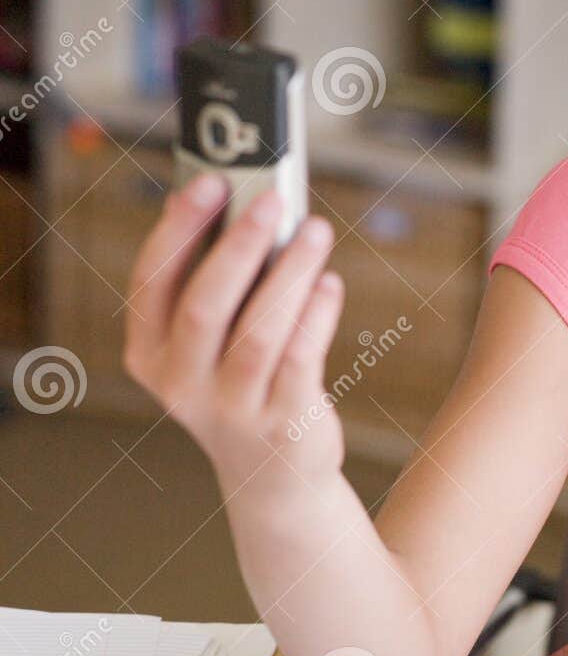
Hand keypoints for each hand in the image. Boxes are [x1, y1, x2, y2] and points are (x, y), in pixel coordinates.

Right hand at [123, 172, 345, 487]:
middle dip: (239, 245)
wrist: (274, 473)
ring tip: (316, 232)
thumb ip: (218, 283)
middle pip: (204, 304)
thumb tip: (239, 206)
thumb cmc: (245, 382)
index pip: (151, 282)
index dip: (179, 228)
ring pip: (258, 330)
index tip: (210, 182)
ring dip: (290, 273)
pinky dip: (316, 313)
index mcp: (149, 353)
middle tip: (273, 200)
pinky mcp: (281, 423)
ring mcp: (230, 408)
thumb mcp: (214, 342)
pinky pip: (300, 358)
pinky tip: (329, 283)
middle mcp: (180, 384)